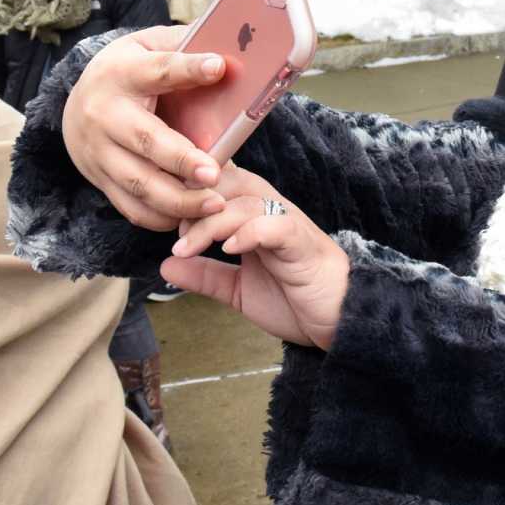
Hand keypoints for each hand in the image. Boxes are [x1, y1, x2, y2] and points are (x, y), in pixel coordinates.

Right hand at [63, 25, 228, 229]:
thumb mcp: (146, 47)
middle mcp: (105, 114)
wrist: (75, 105)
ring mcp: (99, 151)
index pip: (158, 69)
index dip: (188, 69)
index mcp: (123, 73)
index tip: (219, 67)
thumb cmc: (128, 73)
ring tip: (214, 204)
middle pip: (145, 140)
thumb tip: (229, 53)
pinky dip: (161, 217)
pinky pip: (131, 207)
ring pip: (138, 182)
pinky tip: (189, 216)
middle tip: (214, 173)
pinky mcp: (100, 179)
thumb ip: (182, 47)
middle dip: (181, 160)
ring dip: (178, 199)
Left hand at [162, 166, 348, 348]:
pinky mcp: (301, 243)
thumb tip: (166, 265)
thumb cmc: (296, 301)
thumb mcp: (240, 290)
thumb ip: (207, 275)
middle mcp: (271, 213)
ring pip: (245, 204)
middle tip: (173, 231)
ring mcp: (287, 224)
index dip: (192, 192)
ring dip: (210, 224)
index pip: (222, 185)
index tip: (165, 218)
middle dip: (195, 200)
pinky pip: (274, 225)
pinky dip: (248, 233)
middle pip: (230, 182)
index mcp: (256, 218)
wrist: (339, 322)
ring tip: (187, 248)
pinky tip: (229, 249)